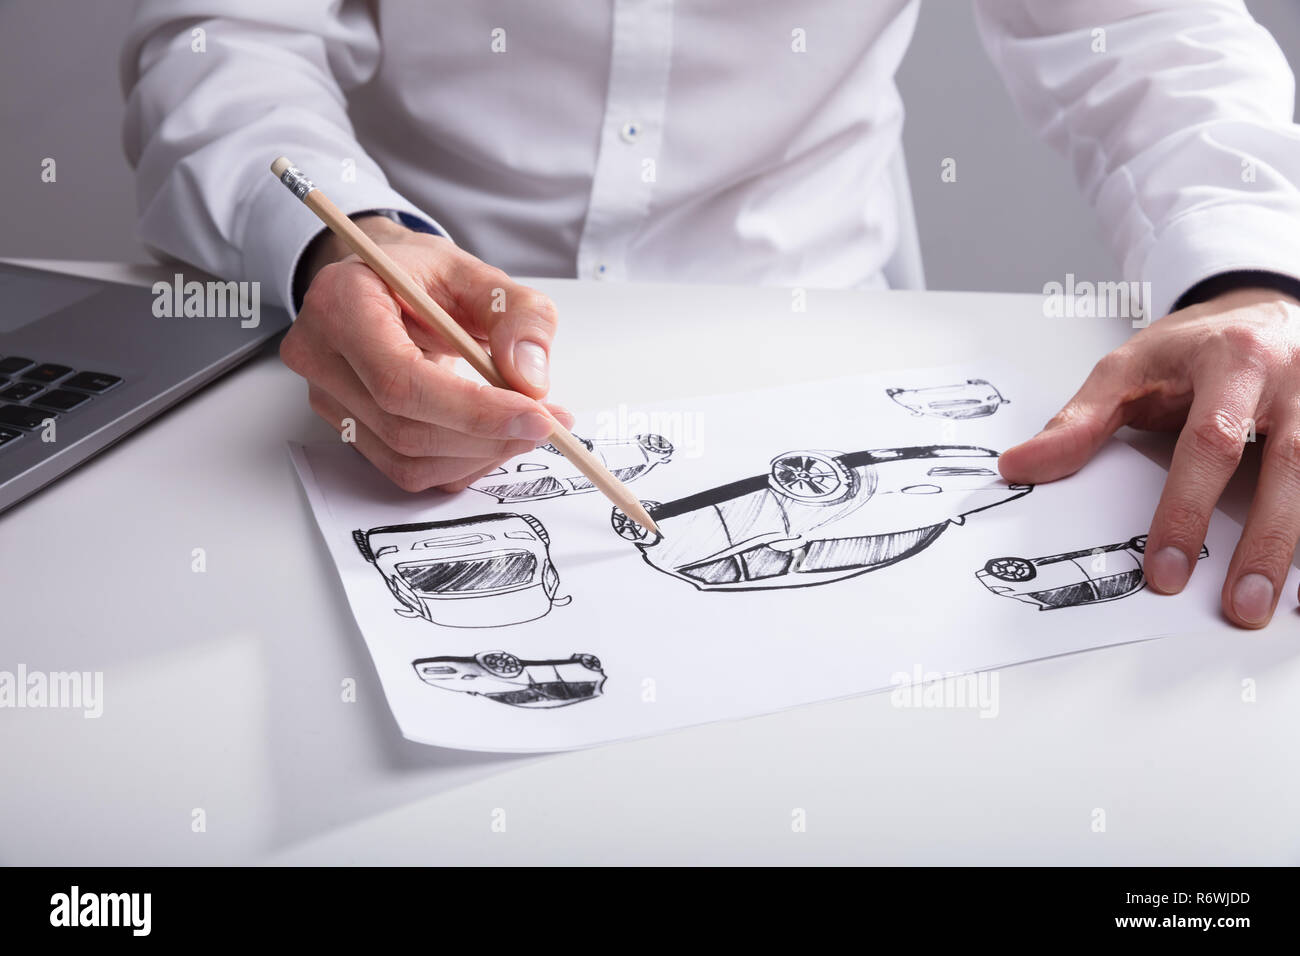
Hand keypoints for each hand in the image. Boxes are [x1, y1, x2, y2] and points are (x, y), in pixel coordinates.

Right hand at [280, 215, 573, 492]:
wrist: (384, 285)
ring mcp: (327, 398)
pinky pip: (406, 469)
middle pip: (405, 427)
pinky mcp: (347, 428)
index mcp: (342, 303)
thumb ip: (517, 315)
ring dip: (479, 454)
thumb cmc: (423, 276)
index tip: (536, 414)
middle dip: (488, 435)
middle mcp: (321, 355)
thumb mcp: (479, 275)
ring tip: (527, 425)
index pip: (401, 379)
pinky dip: (461, 462)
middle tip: (549, 422)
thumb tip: (529, 377)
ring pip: (407, 459)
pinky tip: (492, 437)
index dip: (473, 409)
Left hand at [1000, 287, 1299, 627]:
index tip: (1166, 570)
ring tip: (1272, 605)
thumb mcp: (1125, 369)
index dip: (1187, 510)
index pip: (1210, 442)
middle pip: (1289, 465)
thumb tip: (1018, 467)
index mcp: (1232, 360)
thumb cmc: (1191, 348)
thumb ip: (1078, 423)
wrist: (1260, 310)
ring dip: (1297, 547)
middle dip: (1265, 542)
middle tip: (1240, 607)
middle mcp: (1293, 379)